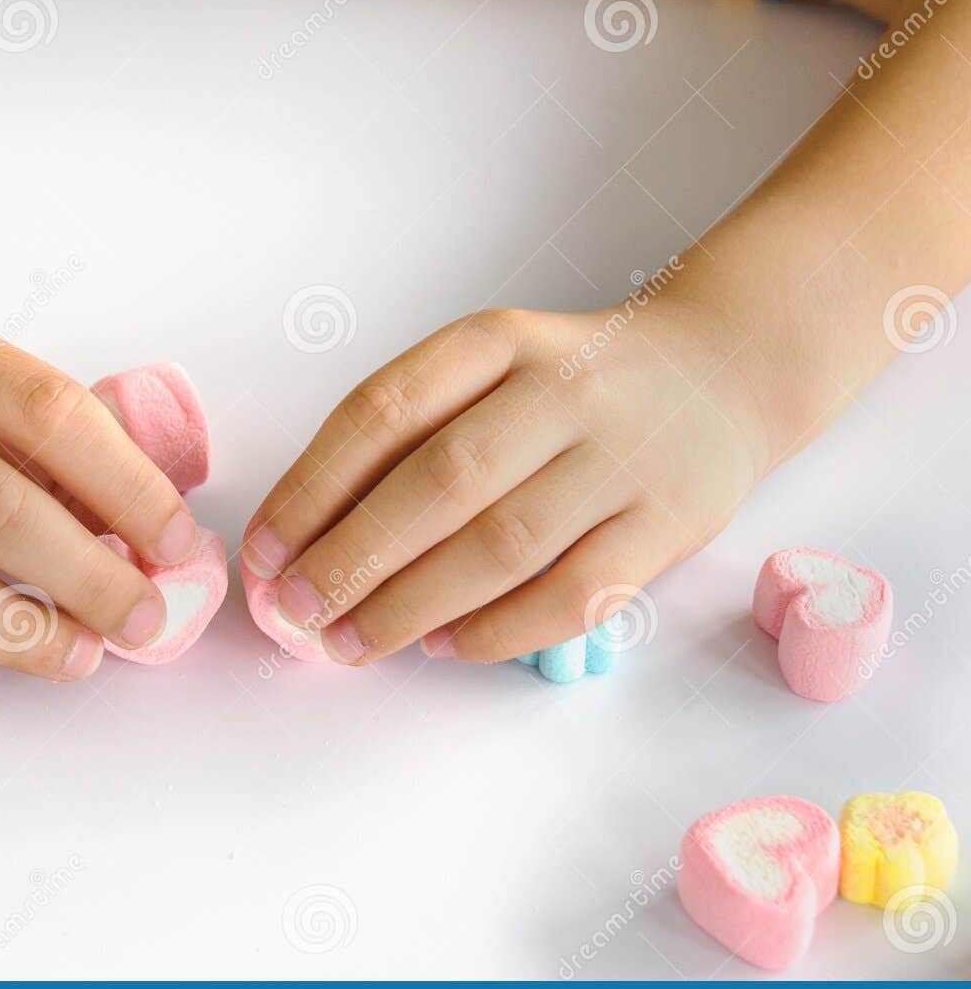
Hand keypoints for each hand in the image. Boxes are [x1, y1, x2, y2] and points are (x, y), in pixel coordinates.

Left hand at [241, 298, 775, 664]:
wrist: (723, 370)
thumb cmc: (569, 384)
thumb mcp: (490, 368)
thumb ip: (412, 436)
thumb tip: (309, 538)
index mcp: (496, 341)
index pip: (384, 410)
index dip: (312, 486)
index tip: (264, 549)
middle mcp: (562, 391)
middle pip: (440, 482)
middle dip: (353, 557)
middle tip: (294, 612)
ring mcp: (622, 459)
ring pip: (503, 544)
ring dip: (413, 605)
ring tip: (350, 644)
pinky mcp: (669, 525)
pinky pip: (574, 594)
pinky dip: (499, 630)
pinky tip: (443, 647)